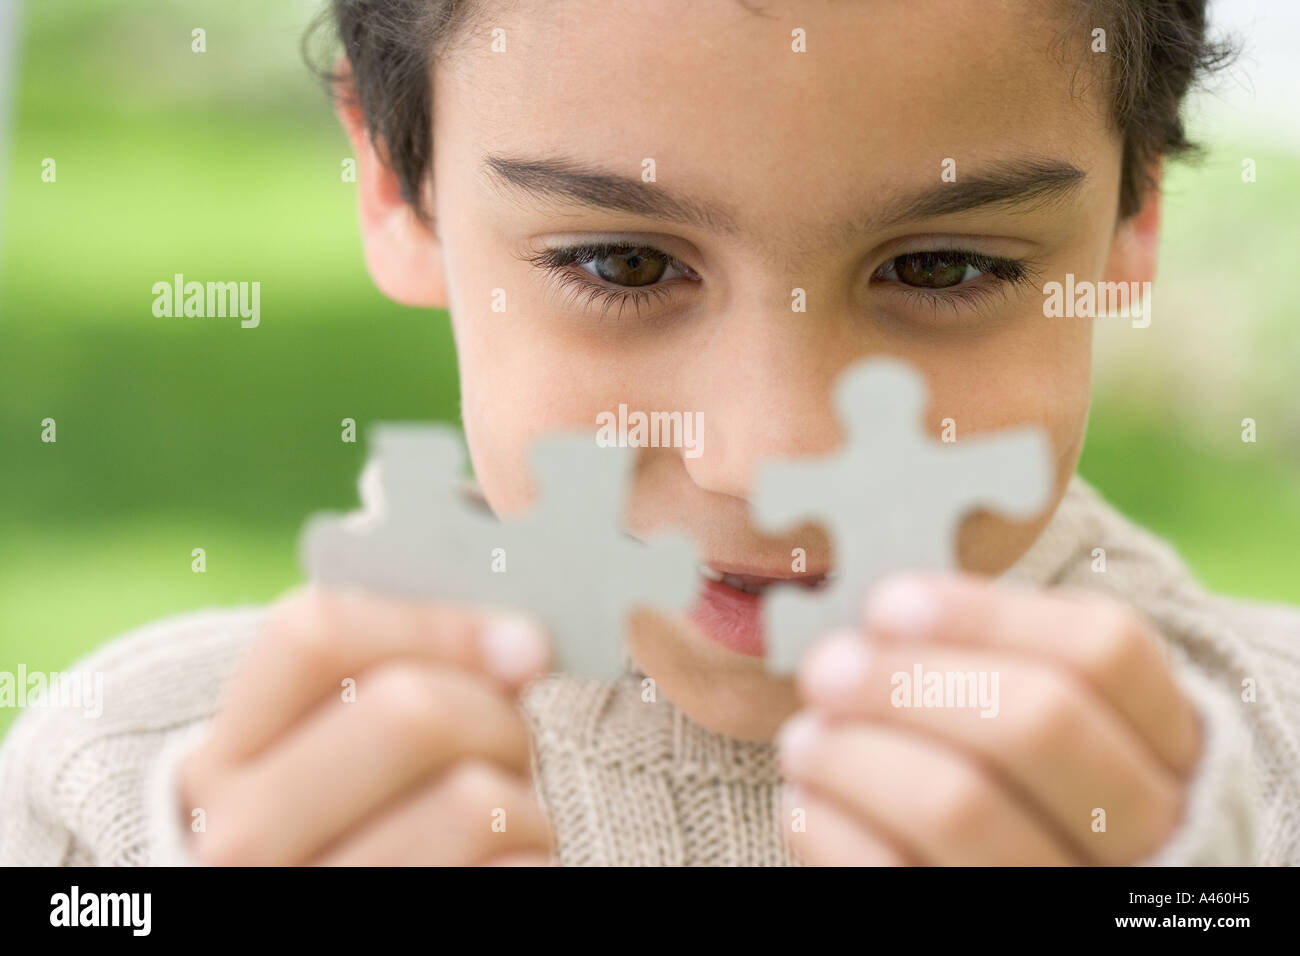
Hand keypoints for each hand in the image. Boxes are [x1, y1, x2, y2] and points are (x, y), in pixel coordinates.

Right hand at [177, 588, 553, 864]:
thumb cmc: (358, 838)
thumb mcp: (331, 765)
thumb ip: (395, 690)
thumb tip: (520, 646)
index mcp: (224, 764)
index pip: (312, 637)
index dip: (434, 626)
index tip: (512, 648)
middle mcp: (243, 839)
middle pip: (410, 711)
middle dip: (497, 720)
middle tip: (513, 754)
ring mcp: (312, 900)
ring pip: (473, 801)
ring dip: (524, 805)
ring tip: (510, 823)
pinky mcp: (385, 941)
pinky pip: (510, 870)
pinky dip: (531, 859)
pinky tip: (507, 866)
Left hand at [775, 572, 1200, 864]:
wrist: (1042, 879)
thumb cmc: (1028, 780)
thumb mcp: (1046, 708)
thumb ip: (985, 656)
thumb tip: (872, 611)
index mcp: (1170, 739)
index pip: (1103, 650)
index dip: (986, 615)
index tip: (887, 602)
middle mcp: (1146, 823)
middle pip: (1035, 721)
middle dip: (906, 682)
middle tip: (825, 667)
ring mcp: (1076, 889)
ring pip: (958, 807)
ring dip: (855, 756)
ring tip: (805, 738)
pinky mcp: (993, 937)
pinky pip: (899, 878)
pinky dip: (836, 832)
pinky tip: (809, 802)